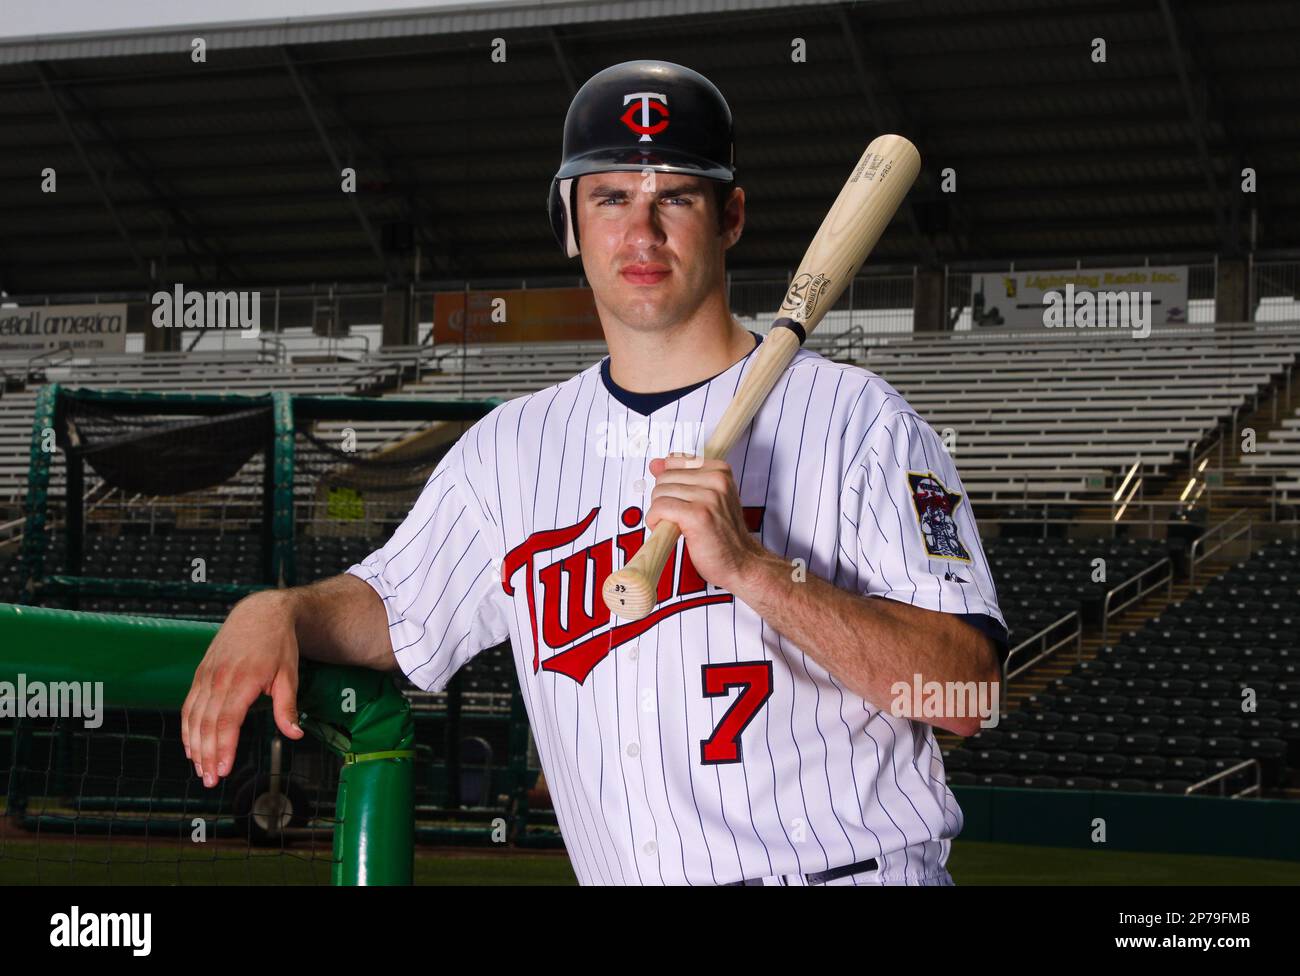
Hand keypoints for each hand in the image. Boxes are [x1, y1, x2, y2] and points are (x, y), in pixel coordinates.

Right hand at [181, 589, 304, 788]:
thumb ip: (287, 707)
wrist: (260, 613)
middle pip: (206, 724)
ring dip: (195, 746)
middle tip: (210, 780)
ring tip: (200, 769)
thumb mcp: (289, 674)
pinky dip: (187, 728)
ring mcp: (206, 676)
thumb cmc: (278, 645)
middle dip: (207, 755)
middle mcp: (219, 679)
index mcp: (242, 680)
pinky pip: (189, 705)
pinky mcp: (200, 674)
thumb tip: (295, 735)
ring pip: (194, 717)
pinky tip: (191, 746)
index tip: (224, 770)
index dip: (223, 748)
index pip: (227, 721)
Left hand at [645, 452, 765, 592]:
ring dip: (659, 512)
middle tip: (676, 517)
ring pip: (660, 493)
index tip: (675, 498)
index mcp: (720, 471)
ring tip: (675, 525)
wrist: (741, 562)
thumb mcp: (706, 498)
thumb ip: (681, 477)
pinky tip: (668, 530)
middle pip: (664, 478)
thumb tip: (655, 464)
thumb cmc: (723, 534)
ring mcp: (708, 497)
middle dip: (662, 499)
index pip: (674, 461)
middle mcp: (716, 480)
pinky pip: (660, 508)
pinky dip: (656, 521)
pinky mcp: (698, 515)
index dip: (667, 482)